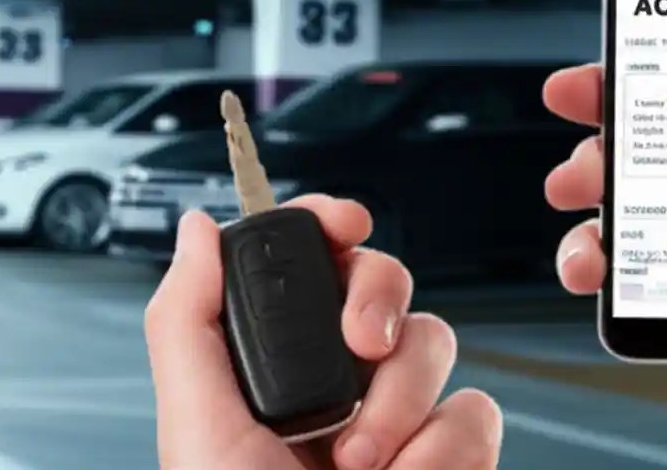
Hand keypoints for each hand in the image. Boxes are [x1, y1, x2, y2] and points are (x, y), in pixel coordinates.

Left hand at [145, 195, 502, 469]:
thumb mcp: (195, 425)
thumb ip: (188, 318)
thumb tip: (198, 228)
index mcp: (269, 366)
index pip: (308, 266)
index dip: (329, 226)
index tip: (344, 221)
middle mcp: (335, 385)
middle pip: (383, 284)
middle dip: (378, 301)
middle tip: (360, 344)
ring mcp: (396, 422)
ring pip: (437, 344)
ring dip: (401, 401)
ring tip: (361, 464)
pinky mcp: (447, 461)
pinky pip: (477, 413)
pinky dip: (445, 450)